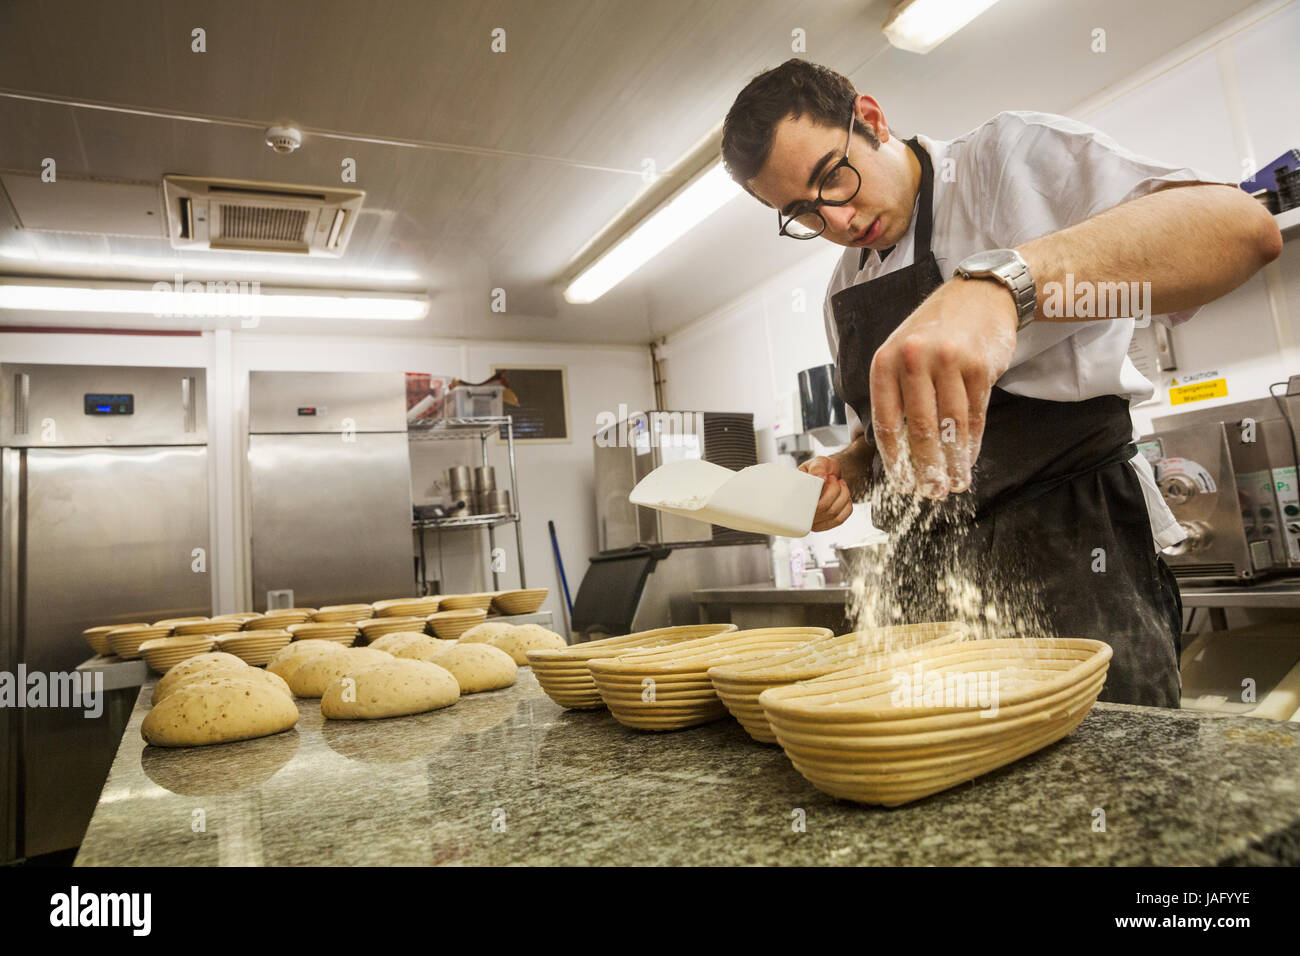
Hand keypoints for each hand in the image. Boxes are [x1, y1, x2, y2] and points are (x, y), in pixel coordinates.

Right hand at [799, 455, 852, 530]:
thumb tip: (820, 476)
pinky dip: (846, 504)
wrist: (829, 474)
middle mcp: (801, 515)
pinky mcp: (826, 524)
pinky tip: (842, 494)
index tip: (826, 476)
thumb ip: (817, 467)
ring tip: (839, 483)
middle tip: (833, 477)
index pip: (809, 504)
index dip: (823, 491)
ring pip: (834, 514)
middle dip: (834, 490)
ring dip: (842, 495)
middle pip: (824, 508)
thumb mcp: (817, 462)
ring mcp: (814, 522)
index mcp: (794, 499)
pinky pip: (840, 519)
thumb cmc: (820, 469)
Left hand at [868, 277, 1017, 497]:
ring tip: (953, 484)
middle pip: (920, 428)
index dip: (895, 459)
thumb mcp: (900, 351)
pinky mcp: (980, 366)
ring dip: (953, 462)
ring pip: (951, 426)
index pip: (887, 422)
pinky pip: (975, 415)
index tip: (902, 483)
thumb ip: (895, 393)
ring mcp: (949, 362)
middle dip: (926, 468)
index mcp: (885, 361)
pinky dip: (972, 443)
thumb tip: (894, 448)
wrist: (979, 295)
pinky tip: (969, 460)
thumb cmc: (933, 330)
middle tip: (931, 493)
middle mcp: (914, 359)